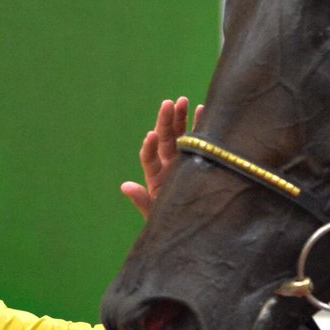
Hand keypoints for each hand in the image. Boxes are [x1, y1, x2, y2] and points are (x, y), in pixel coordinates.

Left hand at [120, 98, 203, 219]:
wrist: (197, 228)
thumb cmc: (172, 224)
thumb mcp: (155, 214)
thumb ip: (141, 199)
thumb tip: (125, 186)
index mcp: (155, 177)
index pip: (149, 157)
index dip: (149, 147)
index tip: (152, 136)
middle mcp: (168, 164)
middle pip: (165, 139)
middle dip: (166, 121)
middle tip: (169, 103)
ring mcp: (183, 160)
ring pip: (180, 134)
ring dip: (181, 117)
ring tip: (182, 100)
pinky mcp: (198, 159)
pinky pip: (198, 139)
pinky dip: (199, 125)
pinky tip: (203, 109)